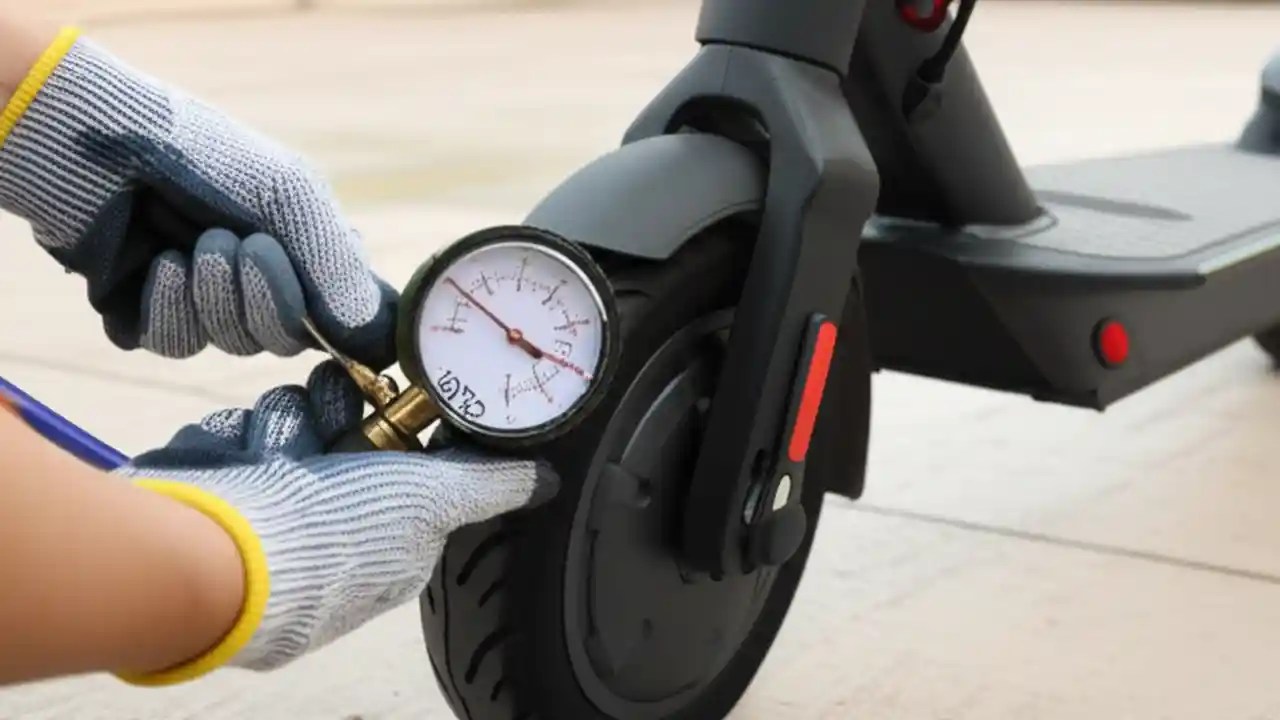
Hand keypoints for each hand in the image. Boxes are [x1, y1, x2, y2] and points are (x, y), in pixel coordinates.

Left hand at [0, 30, 395, 366]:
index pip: (343, 318)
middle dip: (268, 300)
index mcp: (305, 250)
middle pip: (287, 340)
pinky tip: (161, 262)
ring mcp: (206, 301)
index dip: (338, 324)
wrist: (100, 143)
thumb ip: (338, 268)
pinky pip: (176, 344)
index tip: (325, 309)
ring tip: (196, 244)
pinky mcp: (150, 316)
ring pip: (232, 346)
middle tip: (242, 246)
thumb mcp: (293, 197)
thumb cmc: (207, 155)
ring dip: (216, 296)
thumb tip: (376, 338)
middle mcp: (261, 282)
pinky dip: (171, 306)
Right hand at [115, 362, 557, 675]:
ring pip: (293, 412)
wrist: (216, 556)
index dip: (397, 415)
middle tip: (332, 424)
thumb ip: (490, 483)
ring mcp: (270, 503)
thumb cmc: (336, 535)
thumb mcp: (435, 501)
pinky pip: (237, 426)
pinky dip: (234, 439)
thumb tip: (546, 480)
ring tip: (276, 458)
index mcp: (389, 529)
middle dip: (334, 412)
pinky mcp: (219, 485)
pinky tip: (235, 465)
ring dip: (285, 426)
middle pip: (345, 419)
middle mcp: (331, 518)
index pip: (404, 446)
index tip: (390, 397)